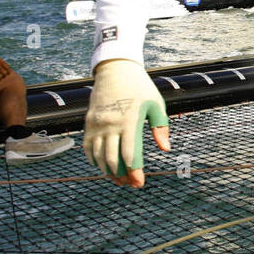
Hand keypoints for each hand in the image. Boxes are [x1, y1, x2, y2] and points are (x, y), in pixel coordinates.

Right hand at [83, 59, 169, 186]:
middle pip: (112, 159)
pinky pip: (88, 148)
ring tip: (118, 178)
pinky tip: (103, 166)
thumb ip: (160, 127)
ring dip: (108, 171)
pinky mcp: (88, 123)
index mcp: (129, 120)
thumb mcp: (156, 104)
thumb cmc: (139, 87)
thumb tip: (165, 149)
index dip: (134, 172)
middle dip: (121, 176)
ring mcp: (97, 124)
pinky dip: (94, 160)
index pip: (130, 154)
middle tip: (130, 184)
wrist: (115, 69)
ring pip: (98, 156)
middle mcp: (110, 124)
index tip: (139, 183)